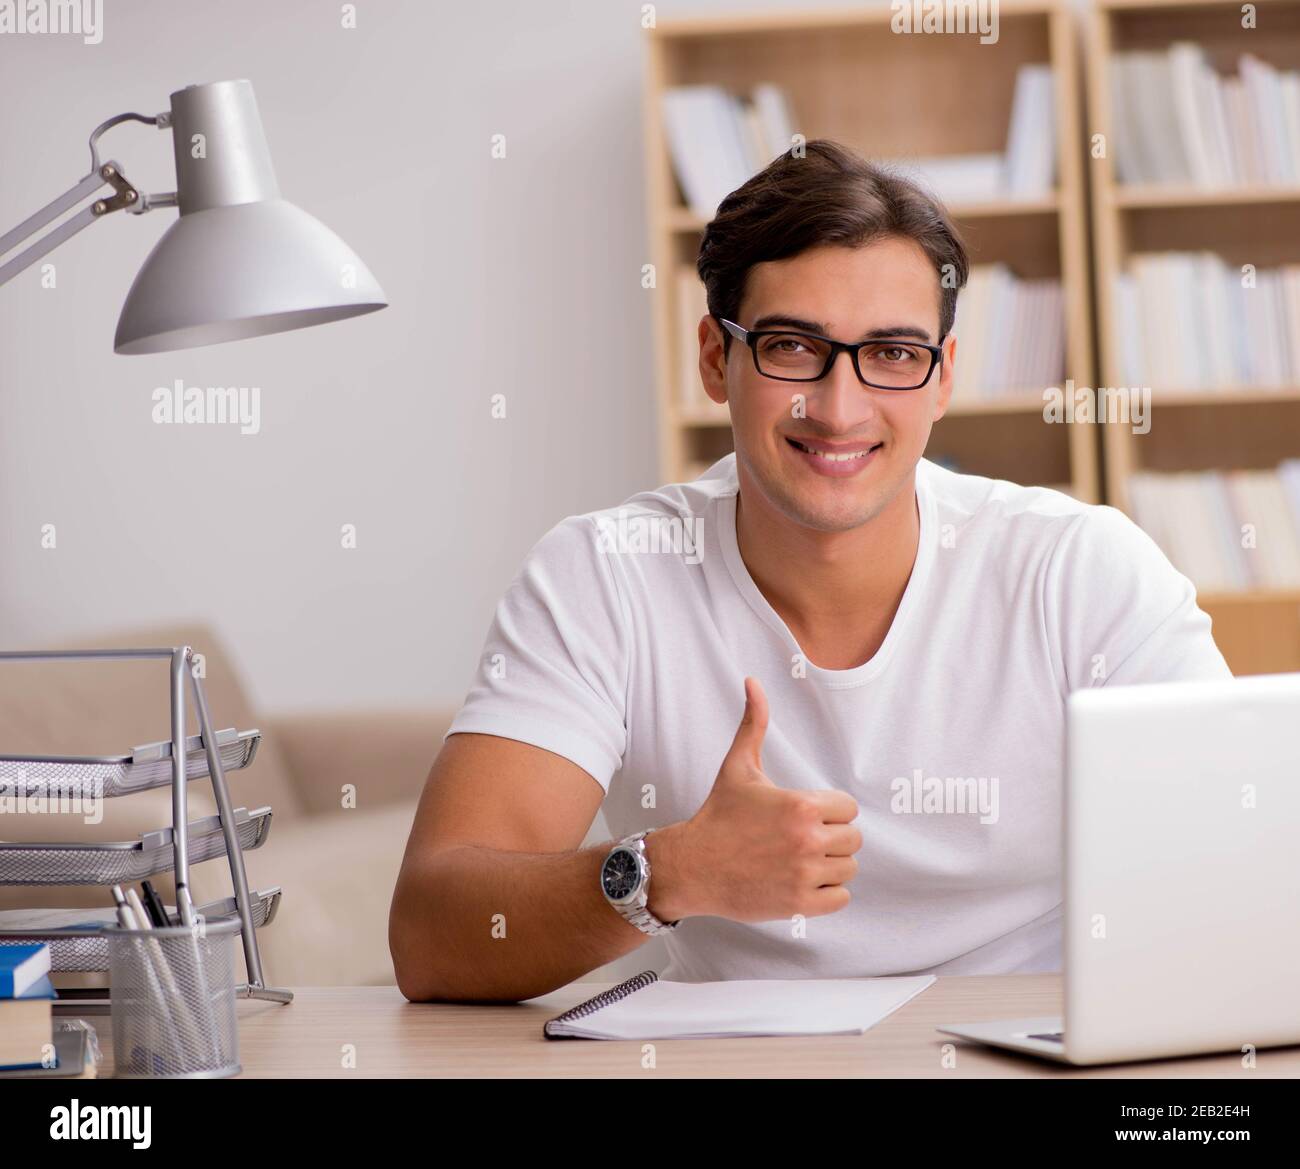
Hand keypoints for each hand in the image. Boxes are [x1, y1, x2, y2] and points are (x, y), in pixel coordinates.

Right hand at [648, 677, 861, 923]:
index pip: (849, 808)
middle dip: (831, 838)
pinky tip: (801, 881)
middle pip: (853, 839)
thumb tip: (752, 682)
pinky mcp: (801, 904)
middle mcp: (808, 840)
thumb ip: (754, 723)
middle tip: (799, 839)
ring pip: (848, 868)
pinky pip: (841, 898)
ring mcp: (805, 874)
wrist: (692, 865)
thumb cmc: (718, 815)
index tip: (802, 816)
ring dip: (830, 866)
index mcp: (801, 805)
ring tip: (798, 860)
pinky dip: (827, 893)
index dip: (829, 811)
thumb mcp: (738, 767)